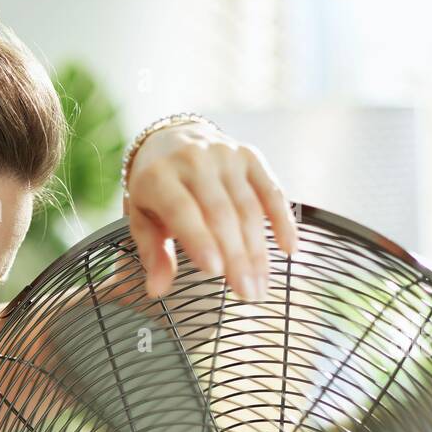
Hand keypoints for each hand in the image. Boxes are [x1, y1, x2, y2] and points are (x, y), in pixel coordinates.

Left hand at [124, 120, 299, 301]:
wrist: (172, 138)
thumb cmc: (156, 189)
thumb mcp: (142, 218)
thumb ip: (152, 253)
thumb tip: (156, 290)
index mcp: (160, 176)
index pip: (183, 210)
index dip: (200, 240)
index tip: (215, 271)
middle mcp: (194, 160)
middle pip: (221, 213)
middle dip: (236, 257)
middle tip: (247, 293)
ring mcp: (225, 155)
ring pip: (248, 207)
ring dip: (258, 250)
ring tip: (261, 285)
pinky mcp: (250, 156)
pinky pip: (271, 190)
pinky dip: (283, 220)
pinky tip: (289, 249)